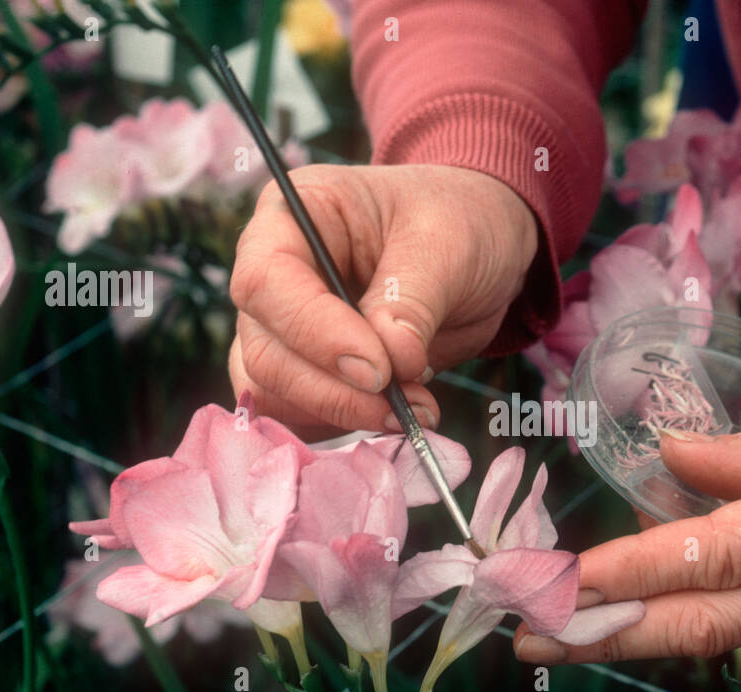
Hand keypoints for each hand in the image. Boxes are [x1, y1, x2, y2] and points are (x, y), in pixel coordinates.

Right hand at [228, 164, 538, 432]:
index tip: (380, 368)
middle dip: (334, 391)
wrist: (476, 249)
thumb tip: (391, 362)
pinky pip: (301, 415)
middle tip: (404, 404)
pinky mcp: (306, 372)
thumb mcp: (447, 246)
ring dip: (343, 415)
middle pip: (264, 351)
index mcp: (291, 216)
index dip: (315, 334)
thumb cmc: (456, 223)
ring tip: (414, 408)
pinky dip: (347, 426)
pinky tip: (399, 415)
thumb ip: (412, 302)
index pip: (265, 282)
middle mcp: (273, 275)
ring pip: (275, 393)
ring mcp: (283, 328)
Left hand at [514, 386, 740, 663]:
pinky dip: (683, 617)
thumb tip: (670, 453)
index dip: (629, 571)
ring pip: (714, 632)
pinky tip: (635, 607)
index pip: (706, 558)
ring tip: (559, 626)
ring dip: (633, 633)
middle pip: (695, 624)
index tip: (561, 578)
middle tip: (530, 636)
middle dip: (608, 634)